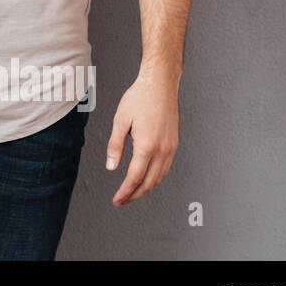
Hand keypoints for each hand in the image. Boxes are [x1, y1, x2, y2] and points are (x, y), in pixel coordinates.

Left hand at [105, 69, 179, 205]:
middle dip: (134, 195)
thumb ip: (115, 146)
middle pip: (148, 183)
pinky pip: (165, 168)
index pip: (135, 178)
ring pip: (158, 177)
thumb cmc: (138, 98)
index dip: (124, 192)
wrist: (160, 85)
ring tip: (131, 192)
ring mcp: (170, 148)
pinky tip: (145, 177)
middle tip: (121, 201)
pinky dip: (154, 177)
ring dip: (145, 188)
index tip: (116, 200)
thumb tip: (111, 167)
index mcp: (147, 145)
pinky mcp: (174, 143)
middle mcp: (162, 150)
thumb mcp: (120, 120)